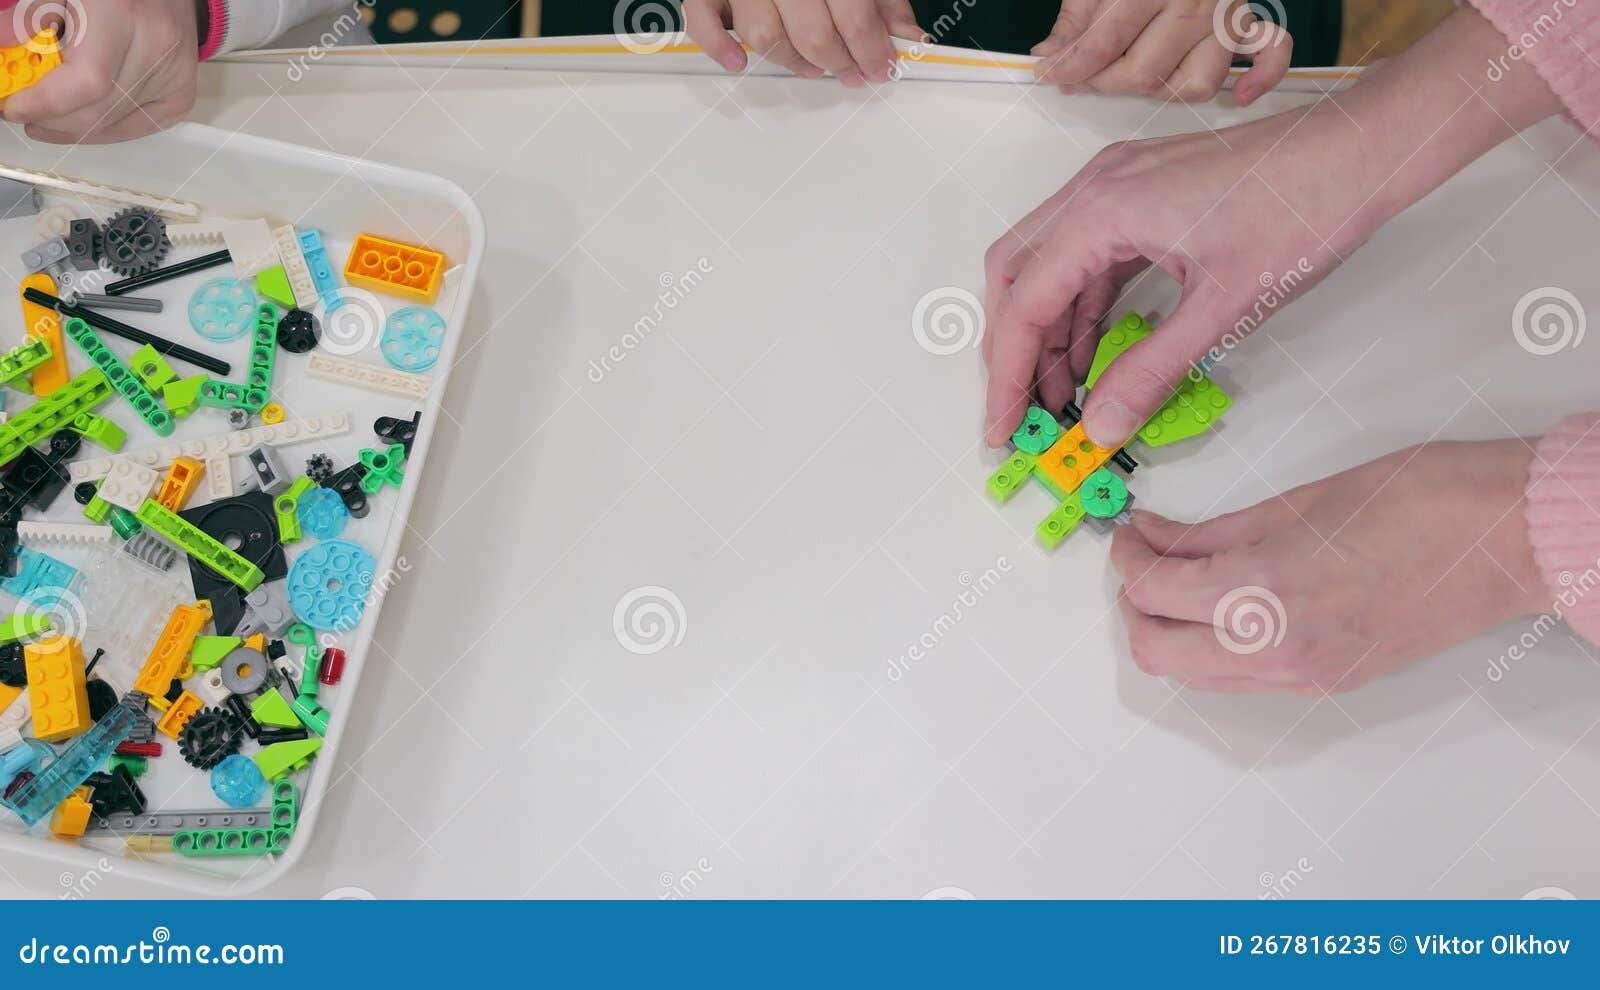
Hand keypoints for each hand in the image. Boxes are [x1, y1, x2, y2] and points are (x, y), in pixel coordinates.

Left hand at [0, 0, 198, 142]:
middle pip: (98, 111)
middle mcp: (157, 45)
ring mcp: (174, 74)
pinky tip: (79, 120)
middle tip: (25, 110)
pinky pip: (136, 128)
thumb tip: (0, 47)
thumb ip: (29, 18)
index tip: (14, 106)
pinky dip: (102, 130)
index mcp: (122, 11)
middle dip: (52, 118)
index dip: (46, 103)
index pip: (87, 81)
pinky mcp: (182, 95)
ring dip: (72, 127)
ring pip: (113, 123)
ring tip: (47, 114)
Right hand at [685, 0, 922, 84]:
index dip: (872, 50)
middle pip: (812, 33)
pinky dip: (718, 45)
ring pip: (763, 35)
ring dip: (791, 61)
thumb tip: (907, 39)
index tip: (881, 67)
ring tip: (813, 66)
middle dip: (837, 62)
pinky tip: (738, 60)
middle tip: (852, 71)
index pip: (854, 15)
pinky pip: (702, 18)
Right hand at [982, 106, 1375, 447]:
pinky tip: (1095, 351)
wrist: (1361, 151)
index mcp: (1104, 209)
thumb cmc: (1304, 205)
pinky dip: (1079, 307)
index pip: (1025, 304)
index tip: (1004, 426)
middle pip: (1016, 277)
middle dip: (1013, 351)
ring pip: (1047, 265)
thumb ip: (1153, 370)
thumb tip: (1103, 424)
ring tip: (1063, 394)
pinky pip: (1085, 255)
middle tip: (1024, 412)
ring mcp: (1118, 186)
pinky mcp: (1142, 195)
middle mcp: (1098, 189)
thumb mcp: (1225, 306)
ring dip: (1047, 331)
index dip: (1008, 375)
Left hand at [1034, 0, 1291, 103]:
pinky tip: (1240, 97)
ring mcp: (1227, 15)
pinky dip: (1262, 78)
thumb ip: (1076, 16)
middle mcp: (1199, 0)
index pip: (1109, 39)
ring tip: (1125, 77)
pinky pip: (1272, 54)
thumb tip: (1050, 56)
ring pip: (1195, 83)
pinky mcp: (1248, 24)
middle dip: (1102, 82)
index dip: (1072, 64)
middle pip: (1146, 71)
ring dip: (1155, 90)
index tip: (1049, 73)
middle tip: (1078, 77)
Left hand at [1110, 440, 1546, 692]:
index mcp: (1262, 592)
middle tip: (1141, 560)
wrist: (1505, 539)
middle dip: (1133, 603)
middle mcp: (1275, 647)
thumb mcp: (1295, 500)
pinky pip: (1239, 678)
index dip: (1126, 558)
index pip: (1151, 591)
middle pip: (1155, 649)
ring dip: (1168, 629)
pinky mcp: (1326, 682)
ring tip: (1178, 580)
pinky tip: (1221, 604)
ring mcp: (1302, 674)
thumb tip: (1157, 538)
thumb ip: (1211, 531)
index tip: (1130, 533)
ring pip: (1192, 673)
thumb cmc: (1422, 501)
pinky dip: (1211, 646)